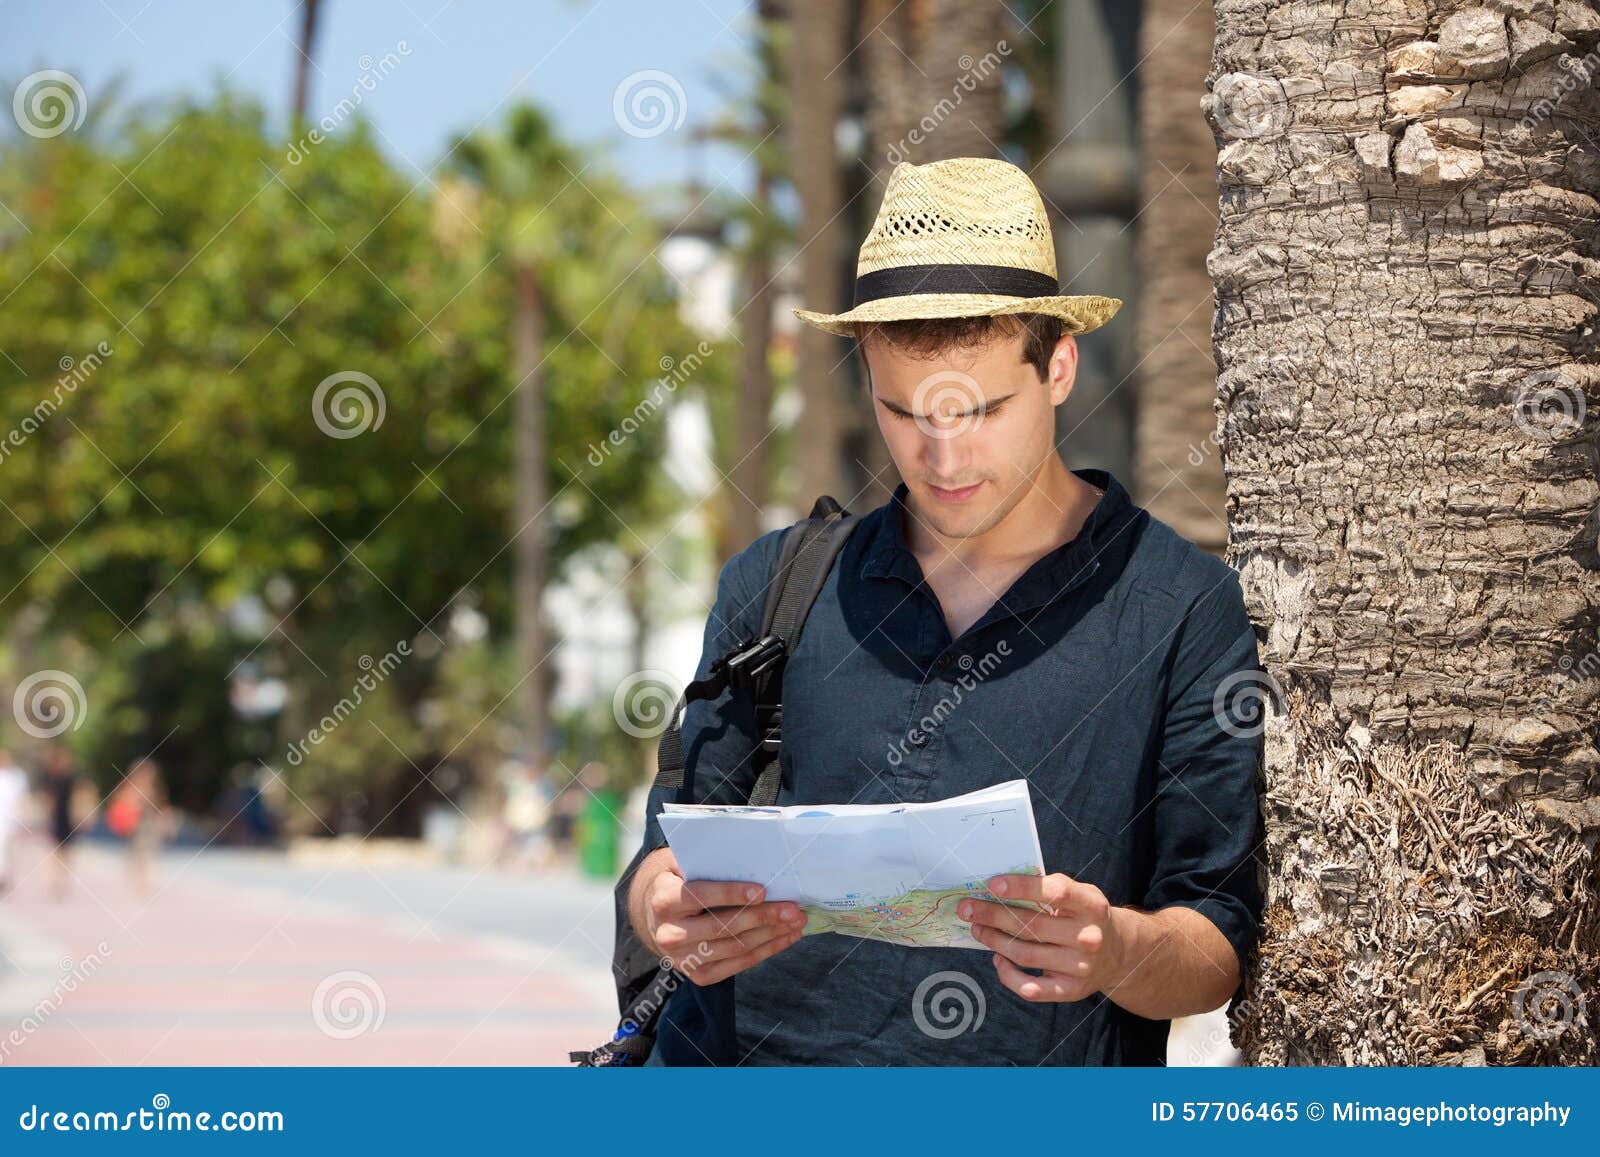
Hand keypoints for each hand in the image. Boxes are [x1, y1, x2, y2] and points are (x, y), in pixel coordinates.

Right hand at [635, 849, 806, 984]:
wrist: (653, 915)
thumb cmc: (679, 880)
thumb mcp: (682, 864)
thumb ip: (708, 862)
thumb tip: (753, 861)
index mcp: (664, 900)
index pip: (699, 896)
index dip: (731, 893)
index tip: (762, 891)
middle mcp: (669, 933)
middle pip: (723, 926)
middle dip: (763, 917)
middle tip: (793, 909)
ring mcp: (683, 959)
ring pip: (735, 947)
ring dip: (771, 935)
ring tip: (796, 922)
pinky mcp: (698, 975)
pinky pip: (738, 964)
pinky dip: (766, 951)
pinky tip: (785, 938)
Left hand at [958, 872, 1123, 1002]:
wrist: (1119, 954)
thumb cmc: (1087, 917)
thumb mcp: (1080, 896)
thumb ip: (1049, 889)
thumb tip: (999, 887)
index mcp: (1091, 906)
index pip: (1056, 893)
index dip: (1022, 887)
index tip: (993, 885)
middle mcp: (1088, 937)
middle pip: (1031, 925)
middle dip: (993, 915)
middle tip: (967, 908)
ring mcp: (1081, 967)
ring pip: (1025, 954)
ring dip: (994, 940)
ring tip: (977, 929)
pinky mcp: (1070, 990)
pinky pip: (1030, 987)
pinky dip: (1007, 974)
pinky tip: (997, 958)